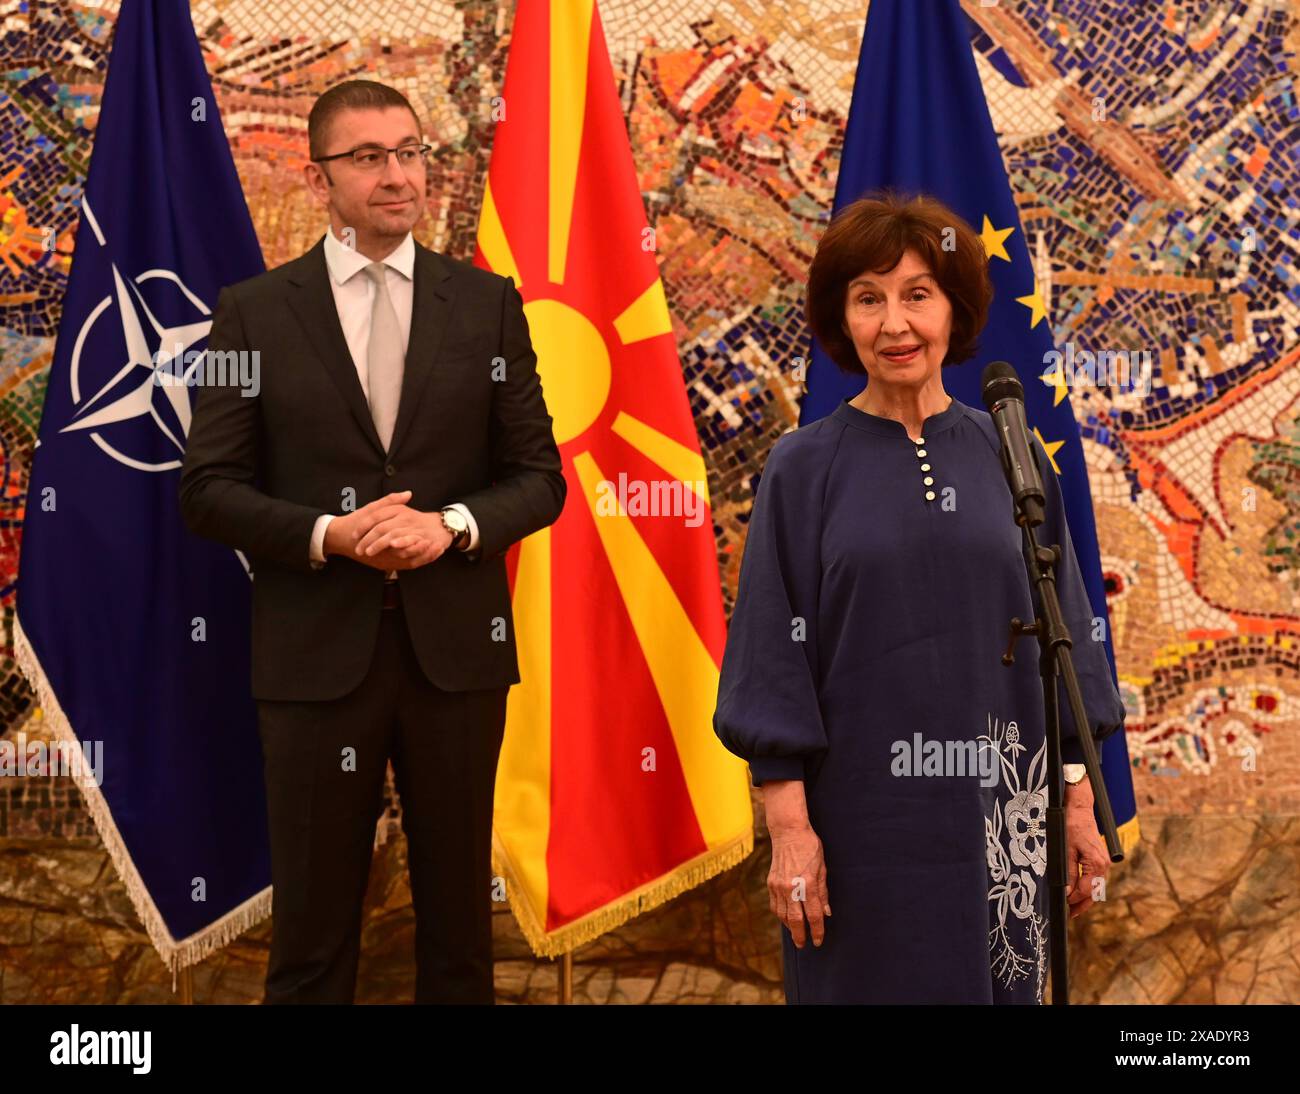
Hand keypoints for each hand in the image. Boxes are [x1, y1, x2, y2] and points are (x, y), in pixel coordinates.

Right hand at [324, 491, 447, 570]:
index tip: (431, 538)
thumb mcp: (371, 509)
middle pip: (408, 558)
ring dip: (423, 558)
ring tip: (437, 551)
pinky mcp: (384, 564)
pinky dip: (416, 561)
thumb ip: (390, 502)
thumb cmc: (355, 522)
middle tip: (439, 547)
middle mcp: (382, 555)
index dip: (419, 544)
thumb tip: (408, 494)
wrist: (338, 538)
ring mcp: (383, 562)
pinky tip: (428, 555)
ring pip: (407, 563)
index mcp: (380, 542)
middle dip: (424, 553)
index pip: (403, 546)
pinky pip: (403, 565)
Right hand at [762, 780, 830, 947]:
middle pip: (795, 920)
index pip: (814, 914)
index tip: (819, 941)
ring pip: (782, 914)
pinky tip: (786, 917)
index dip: (817, 930)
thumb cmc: (809, 846)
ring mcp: (778, 885)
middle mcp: (791, 887)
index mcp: (807, 883)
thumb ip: (823, 892)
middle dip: (800, 935)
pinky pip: (775, 905)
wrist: (788, 831)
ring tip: (796, 932)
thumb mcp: (822, 868)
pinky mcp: (771, 882)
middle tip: (804, 945)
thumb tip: (826, 912)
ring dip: (789, 926)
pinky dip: (781, 914)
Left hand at [1064, 778, 1109, 918]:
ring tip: (1073, 908)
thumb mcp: (1065, 849)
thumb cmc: (1071, 826)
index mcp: (1096, 864)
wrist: (1080, 809)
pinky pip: (1096, 879)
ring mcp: (1104, 863)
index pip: (1085, 890)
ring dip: (1086, 898)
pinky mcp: (1101, 860)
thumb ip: (1068, 871)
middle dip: (1082, 905)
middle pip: (1094, 893)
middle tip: (1070, 915)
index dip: (1073, 900)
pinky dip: (1088, 888)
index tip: (1063, 906)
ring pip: (1096, 888)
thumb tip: (1066, 891)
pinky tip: (1079, 893)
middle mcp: (1104, 865)